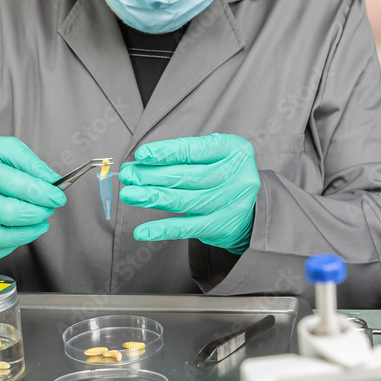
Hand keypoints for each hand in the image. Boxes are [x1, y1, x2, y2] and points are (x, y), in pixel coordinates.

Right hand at [0, 136, 65, 261]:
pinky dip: (6, 248)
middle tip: (47, 210)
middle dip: (36, 214)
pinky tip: (17, 235)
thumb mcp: (4, 148)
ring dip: (25, 235)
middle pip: (6, 214)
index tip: (58, 197)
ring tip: (38, 224)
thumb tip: (52, 183)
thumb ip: (31, 164)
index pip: (16, 184)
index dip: (43, 194)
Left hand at [119, 133, 260, 254]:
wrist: (251, 208)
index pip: (195, 150)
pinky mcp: (222, 226)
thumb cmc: (222, 175)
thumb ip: (182, 157)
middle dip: (154, 175)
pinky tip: (143, 231)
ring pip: (186, 201)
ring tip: (130, 194)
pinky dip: (163, 229)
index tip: (142, 155)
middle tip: (129, 175)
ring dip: (153, 198)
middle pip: (188, 176)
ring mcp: (232, 203)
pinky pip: (188, 228)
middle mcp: (238, 176)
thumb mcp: (212, 157)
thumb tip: (141, 163)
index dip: (167, 152)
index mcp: (235, 150)